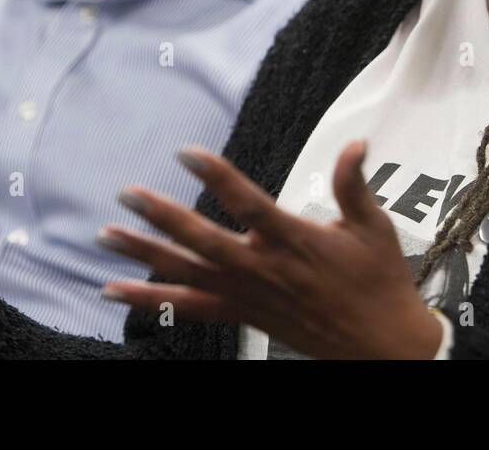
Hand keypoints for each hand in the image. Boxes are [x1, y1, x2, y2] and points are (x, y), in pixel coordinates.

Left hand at [97, 141, 443, 358]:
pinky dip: (151, 298)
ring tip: (106, 237)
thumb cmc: (379, 281)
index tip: (186, 152)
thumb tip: (355, 144)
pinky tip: (116, 289)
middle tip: (128, 194)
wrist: (382, 345)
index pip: (248, 203)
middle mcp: (264, 269)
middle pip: (203, 241)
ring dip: (144, 256)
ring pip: (187, 274)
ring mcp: (249, 295)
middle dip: (162, 217)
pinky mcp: (243, 314)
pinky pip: (189, 307)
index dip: (217, 177)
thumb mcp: (373, 227)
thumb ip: (354, 185)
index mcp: (293, 240)